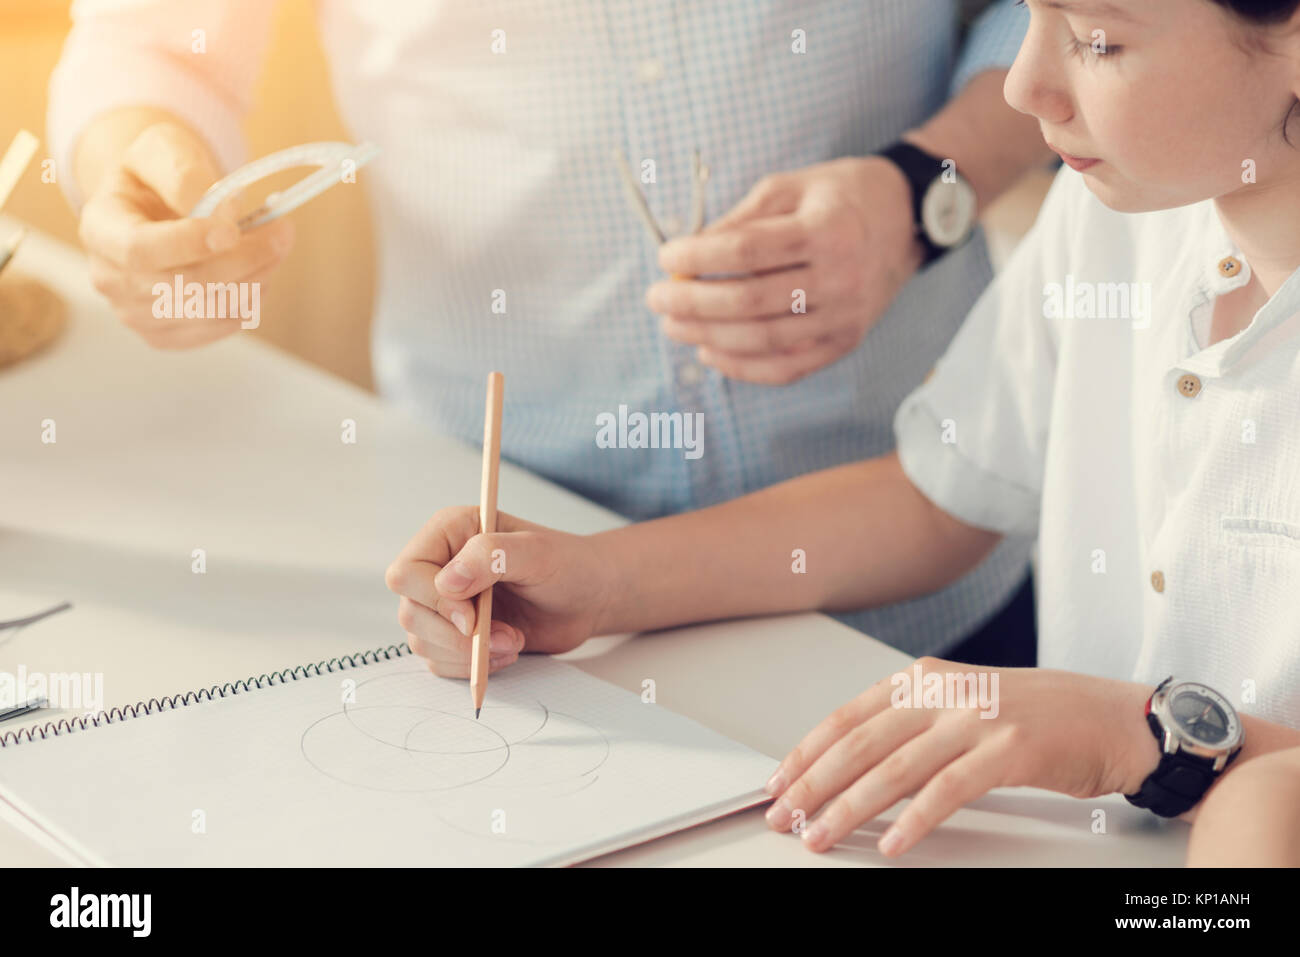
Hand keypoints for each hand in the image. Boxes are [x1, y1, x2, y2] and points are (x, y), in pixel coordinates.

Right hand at [78, 121, 294, 347]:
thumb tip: (224, 214)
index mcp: (100, 229)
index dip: (190, 244)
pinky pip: (219, 327)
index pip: (141, 250)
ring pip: (210, 310)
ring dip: (256, 277)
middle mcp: (110, 280)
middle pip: (184, 287)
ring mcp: (137, 315)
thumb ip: (185, 176)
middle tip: (282, 231)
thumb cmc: (157, 175)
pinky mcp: (167, 335)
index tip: (234, 230)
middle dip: (243, 260)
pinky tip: (260, 271)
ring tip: (276, 244)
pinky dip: (250, 299)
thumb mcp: (163, 150)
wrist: (154, 205)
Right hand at [384, 507, 615, 677]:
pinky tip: (506, 652)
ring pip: (421, 642)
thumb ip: (491, 556)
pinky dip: (471, 667)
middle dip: (456, 636)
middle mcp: (438, 566)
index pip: (408, 572)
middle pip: (411, 612)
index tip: (472, 619)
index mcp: (449, 533)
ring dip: (468, 654)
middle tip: (507, 637)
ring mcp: (444, 603)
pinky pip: (440, 661)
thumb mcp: (536, 553)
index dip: (434, 600)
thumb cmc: (567, 565)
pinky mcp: (454, 633)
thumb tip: (447, 582)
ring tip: (514, 642)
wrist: (587, 597)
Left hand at [645, 156, 922, 384]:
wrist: (905, 222)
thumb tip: (688, 253)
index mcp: (826, 230)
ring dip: (708, 336)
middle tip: (656, 297)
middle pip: (750, 301)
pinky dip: (743, 367)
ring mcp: (845, 317)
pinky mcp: (845, 343)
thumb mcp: (791, 187)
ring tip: (673, 325)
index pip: (748, 251)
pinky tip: (709, 352)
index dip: (699, 257)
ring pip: (763, 340)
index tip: (665, 256)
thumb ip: (741, 219)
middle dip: (692, 302)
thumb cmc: (838, 197)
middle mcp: (841, 278)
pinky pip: (787, 367)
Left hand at [763, 658, 1156, 856]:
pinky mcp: (1011, 749)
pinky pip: (949, 789)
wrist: (1116, 717)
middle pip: (861, 743)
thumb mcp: (961, 705)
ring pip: (895, 768)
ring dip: (850, 807)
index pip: (848, 717)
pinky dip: (915, 820)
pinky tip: (891, 843)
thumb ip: (911, 725)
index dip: (808, 752)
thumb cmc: (1038, 716)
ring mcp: (977, 718)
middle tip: (785, 816)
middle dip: (815, 784)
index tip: (780, 782)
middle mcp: (943, 691)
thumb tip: (852, 765)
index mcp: (924, 678)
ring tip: (821, 835)